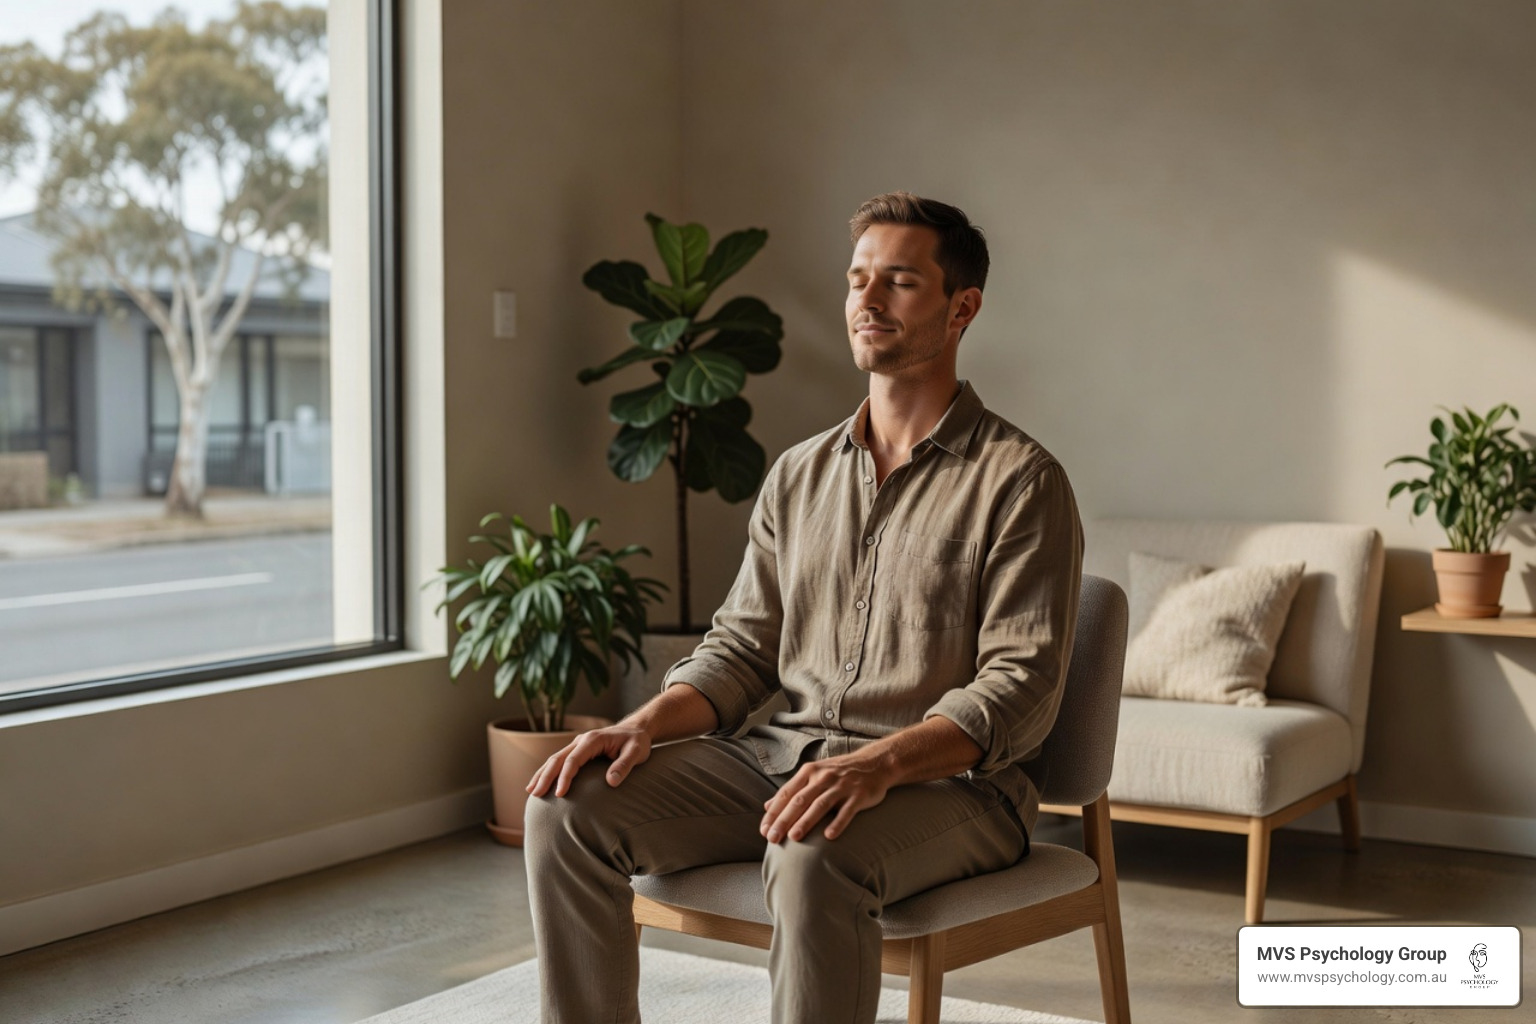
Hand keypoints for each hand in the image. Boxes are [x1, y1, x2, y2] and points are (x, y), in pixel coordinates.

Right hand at [525, 724, 653, 797]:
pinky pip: (560, 761)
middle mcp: (581, 740)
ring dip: (542, 774)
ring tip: (531, 791)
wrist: (636, 730)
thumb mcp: (637, 752)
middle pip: (558, 759)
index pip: (574, 760)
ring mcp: (578, 745)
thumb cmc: (637, 742)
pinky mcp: (578, 751)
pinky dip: (548, 772)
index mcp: (593, 740)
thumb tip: (611, 782)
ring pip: (555, 759)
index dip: (565, 777)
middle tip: (535, 794)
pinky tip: (540, 783)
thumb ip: (625, 765)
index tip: (559, 794)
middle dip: (545, 776)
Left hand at [760, 751, 894, 842]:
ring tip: (794, 837)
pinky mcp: (859, 795)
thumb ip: (792, 790)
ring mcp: (841, 786)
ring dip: (806, 821)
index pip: (786, 794)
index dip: (774, 813)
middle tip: (772, 839)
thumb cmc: (839, 773)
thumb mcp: (813, 775)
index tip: (763, 831)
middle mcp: (823, 777)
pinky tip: (829, 836)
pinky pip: (847, 810)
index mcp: (809, 772)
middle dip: (784, 820)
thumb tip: (767, 806)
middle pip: (799, 800)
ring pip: (820, 804)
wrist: (875, 763)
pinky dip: (838, 823)